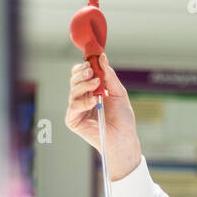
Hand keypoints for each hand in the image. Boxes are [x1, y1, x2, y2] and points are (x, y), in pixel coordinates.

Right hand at [65, 54, 142, 180]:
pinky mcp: (73, 121)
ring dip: (84, 86)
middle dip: (82, 74)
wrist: (124, 138)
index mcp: (91, 91)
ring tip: (97, 85)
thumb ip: (109, 75)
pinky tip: (94, 101)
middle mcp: (82, 99)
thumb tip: (102, 57)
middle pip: (74, 80)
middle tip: (92, 72)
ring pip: (72, 91)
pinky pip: (73, 107)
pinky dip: (83, 102)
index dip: (84, 67)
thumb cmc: (123, 119)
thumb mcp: (119, 92)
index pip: (81, 74)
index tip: (92, 62)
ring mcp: (77, 110)